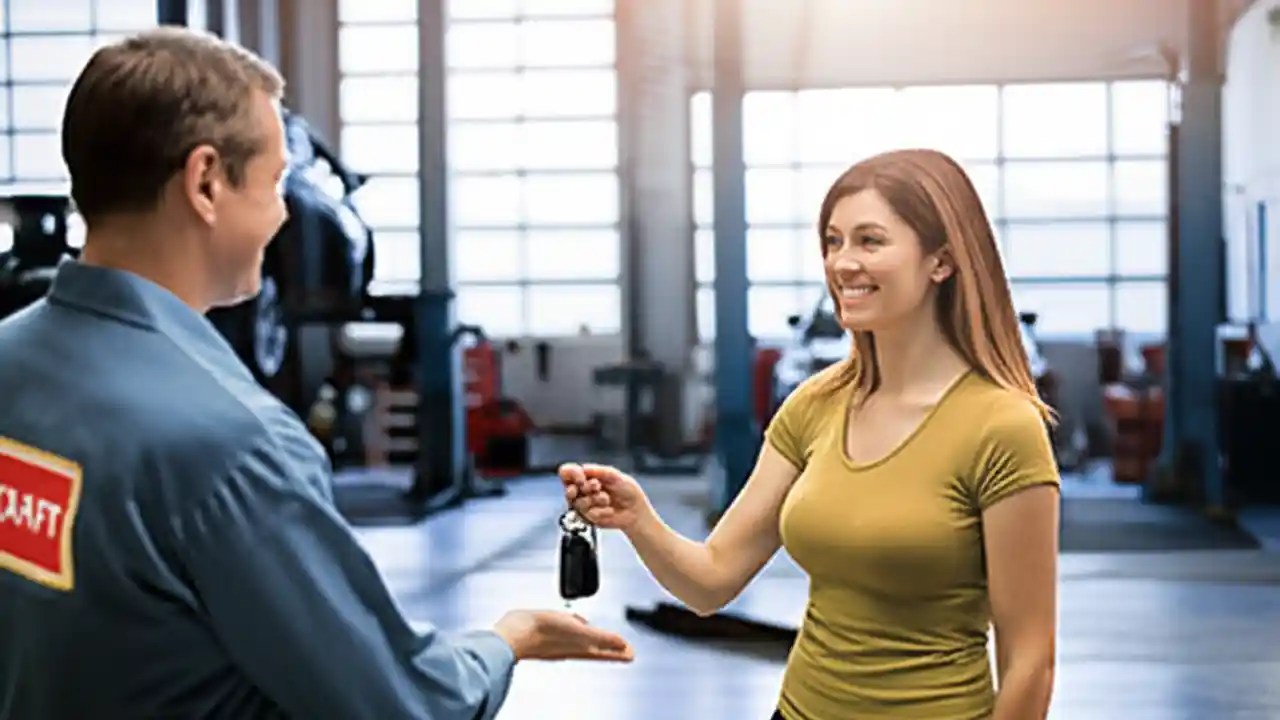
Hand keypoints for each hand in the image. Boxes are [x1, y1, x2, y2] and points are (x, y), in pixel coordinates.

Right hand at [492, 610, 633, 662]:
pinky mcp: (547, 631)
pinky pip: (568, 630)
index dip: (618, 652)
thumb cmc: (541, 634)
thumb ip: (601, 638)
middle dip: (610, 647)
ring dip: (594, 637)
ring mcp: (559, 640)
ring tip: (601, 636)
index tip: (630, 654)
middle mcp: (571, 646)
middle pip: (596, 647)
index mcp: (581, 648)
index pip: (605, 651)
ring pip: (582, 639)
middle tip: (623, 648)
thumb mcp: (577, 632)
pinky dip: (575, 627)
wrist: (511, 634)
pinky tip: (573, 622)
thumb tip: (623, 644)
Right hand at [559, 463, 651, 531]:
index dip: (571, 474)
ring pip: (578, 503)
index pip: (566, 472)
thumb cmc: (627, 490)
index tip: (582, 478)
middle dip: (584, 489)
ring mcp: (583, 505)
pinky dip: (601, 512)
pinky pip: (588, 515)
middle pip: (568, 490)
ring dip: (595, 500)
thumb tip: (583, 468)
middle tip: (596, 487)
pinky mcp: (588, 518)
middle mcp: (581, 490)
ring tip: (607, 499)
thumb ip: (600, 471)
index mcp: (586, 476)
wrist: (635, 510)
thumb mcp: (616, 476)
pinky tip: (609, 510)